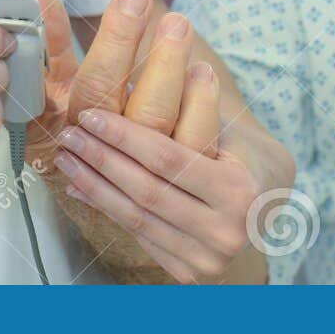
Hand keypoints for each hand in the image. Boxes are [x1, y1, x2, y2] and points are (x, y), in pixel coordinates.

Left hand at [37, 0, 271, 281]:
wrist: (267, 209)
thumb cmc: (243, 157)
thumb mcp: (232, 128)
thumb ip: (197, 103)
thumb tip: (146, 62)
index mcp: (239, 191)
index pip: (167, 159)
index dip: (123, 136)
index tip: (89, 115)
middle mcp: (225, 231)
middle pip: (147, 190)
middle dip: (101, 159)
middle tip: (69, 134)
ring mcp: (207, 258)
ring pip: (136, 216)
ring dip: (94, 184)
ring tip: (67, 157)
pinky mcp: (190, 271)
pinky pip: (138, 235)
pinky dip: (106, 207)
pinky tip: (82, 185)